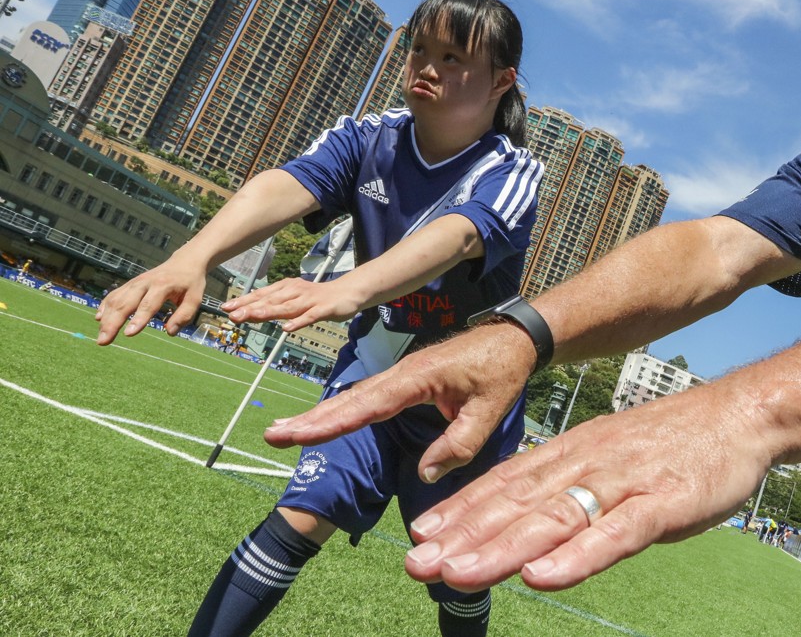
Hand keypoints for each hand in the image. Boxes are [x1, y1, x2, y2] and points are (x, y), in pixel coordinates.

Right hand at [95, 258, 206, 343]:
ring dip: (106, 318)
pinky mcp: (130, 284)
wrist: (184, 262)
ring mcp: (135, 282)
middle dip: (113, 323)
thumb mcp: (195, 299)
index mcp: (163, 285)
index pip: (148, 304)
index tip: (128, 334)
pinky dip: (105, 306)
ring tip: (101, 337)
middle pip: (125, 303)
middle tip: (103, 341)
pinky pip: (114, 294)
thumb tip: (170, 332)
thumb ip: (184, 316)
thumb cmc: (191, 283)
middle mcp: (145, 282)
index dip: (138, 319)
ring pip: (116, 299)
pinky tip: (99, 318)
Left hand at [223, 277, 362, 331]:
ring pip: (286, 308)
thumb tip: (252, 314)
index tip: (225, 307)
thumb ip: (275, 307)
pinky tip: (286, 329)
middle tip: (232, 315)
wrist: (348, 292)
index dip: (244, 301)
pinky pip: (309, 317)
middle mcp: (295, 292)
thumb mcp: (294, 300)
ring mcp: (309, 300)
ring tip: (251, 318)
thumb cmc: (318, 297)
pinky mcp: (323, 309)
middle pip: (270, 301)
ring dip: (268, 313)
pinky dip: (298, 322)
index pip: (262, 295)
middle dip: (250, 308)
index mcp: (287, 288)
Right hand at [264, 322, 538, 480]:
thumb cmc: (501, 371)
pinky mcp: (406, 380)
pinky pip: (370, 397)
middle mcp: (402, 373)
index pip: (369, 404)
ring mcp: (402, 375)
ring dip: (321, 415)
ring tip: (285, 430)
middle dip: (312, 419)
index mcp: (418, 377)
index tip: (299, 433)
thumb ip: (458, 446)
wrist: (513, 339)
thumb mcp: (488, 412)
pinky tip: (324, 422)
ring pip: (356, 398)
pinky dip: (344, 410)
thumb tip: (426, 473)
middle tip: (273, 434)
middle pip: (351, 400)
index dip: (333, 421)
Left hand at [399, 382, 769, 591]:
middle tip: (417, 562)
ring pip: (554, 520)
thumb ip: (571, 482)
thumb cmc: (675, 440)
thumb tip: (529, 516)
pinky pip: (615, 535)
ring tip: (458, 572)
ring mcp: (625, 483)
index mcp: (575, 451)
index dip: (464, 509)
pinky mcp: (664, 504)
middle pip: (519, 504)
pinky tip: (542, 578)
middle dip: (465, 535)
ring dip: (502, 548)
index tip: (422, 535)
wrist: (742, 414)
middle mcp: (589, 464)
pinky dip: (577, 557)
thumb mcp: (611, 451)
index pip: (508, 482)